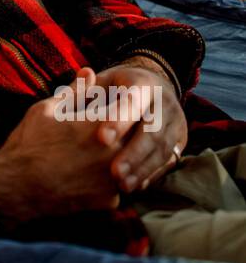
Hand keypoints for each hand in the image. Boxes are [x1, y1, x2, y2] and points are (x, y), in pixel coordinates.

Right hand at [0, 67, 124, 224]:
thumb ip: (75, 91)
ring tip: (96, 154)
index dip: (123, 108)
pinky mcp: (109, 201)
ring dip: (123, 157)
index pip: (128, 109)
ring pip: (131, 162)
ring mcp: (114, 178)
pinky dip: (109, 180)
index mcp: (101, 124)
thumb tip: (88, 70)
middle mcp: (115, 151)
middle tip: (105, 133)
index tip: (114, 109)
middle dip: (126, 132)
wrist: (16, 188)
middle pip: (135, 136)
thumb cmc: (28, 143)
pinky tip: (90, 176)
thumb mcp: (46, 109)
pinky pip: (119, 185)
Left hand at [92, 56, 186, 193]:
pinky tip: (136, 186)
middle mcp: (164, 102)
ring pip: (162, 148)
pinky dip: (152, 174)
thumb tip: (83, 77)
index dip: (119, 119)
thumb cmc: (116, 88)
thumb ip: (88, 87)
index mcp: (144, 84)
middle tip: (114, 172)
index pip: (133, 101)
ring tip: (122, 185)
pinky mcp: (180, 139)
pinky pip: (169, 160)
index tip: (102, 138)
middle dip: (133, 153)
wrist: (153, 88)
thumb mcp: (103, 81)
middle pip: (152, 130)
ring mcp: (176, 122)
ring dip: (142, 169)